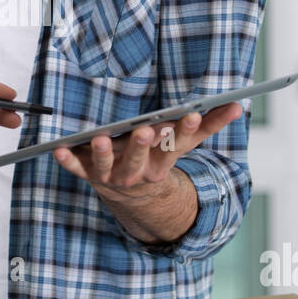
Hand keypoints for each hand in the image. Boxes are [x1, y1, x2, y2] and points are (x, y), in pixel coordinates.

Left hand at [51, 102, 242, 201]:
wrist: (131, 193)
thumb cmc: (157, 157)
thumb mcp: (183, 143)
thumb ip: (209, 124)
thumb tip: (239, 105)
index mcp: (161, 163)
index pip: (175, 146)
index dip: (183, 130)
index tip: (190, 113)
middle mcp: (137, 173)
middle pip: (140, 159)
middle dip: (142, 144)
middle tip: (146, 129)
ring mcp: (111, 176)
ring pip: (108, 167)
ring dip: (104, 154)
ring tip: (100, 138)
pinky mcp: (89, 174)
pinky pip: (77, 170)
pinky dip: (68, 162)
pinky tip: (58, 149)